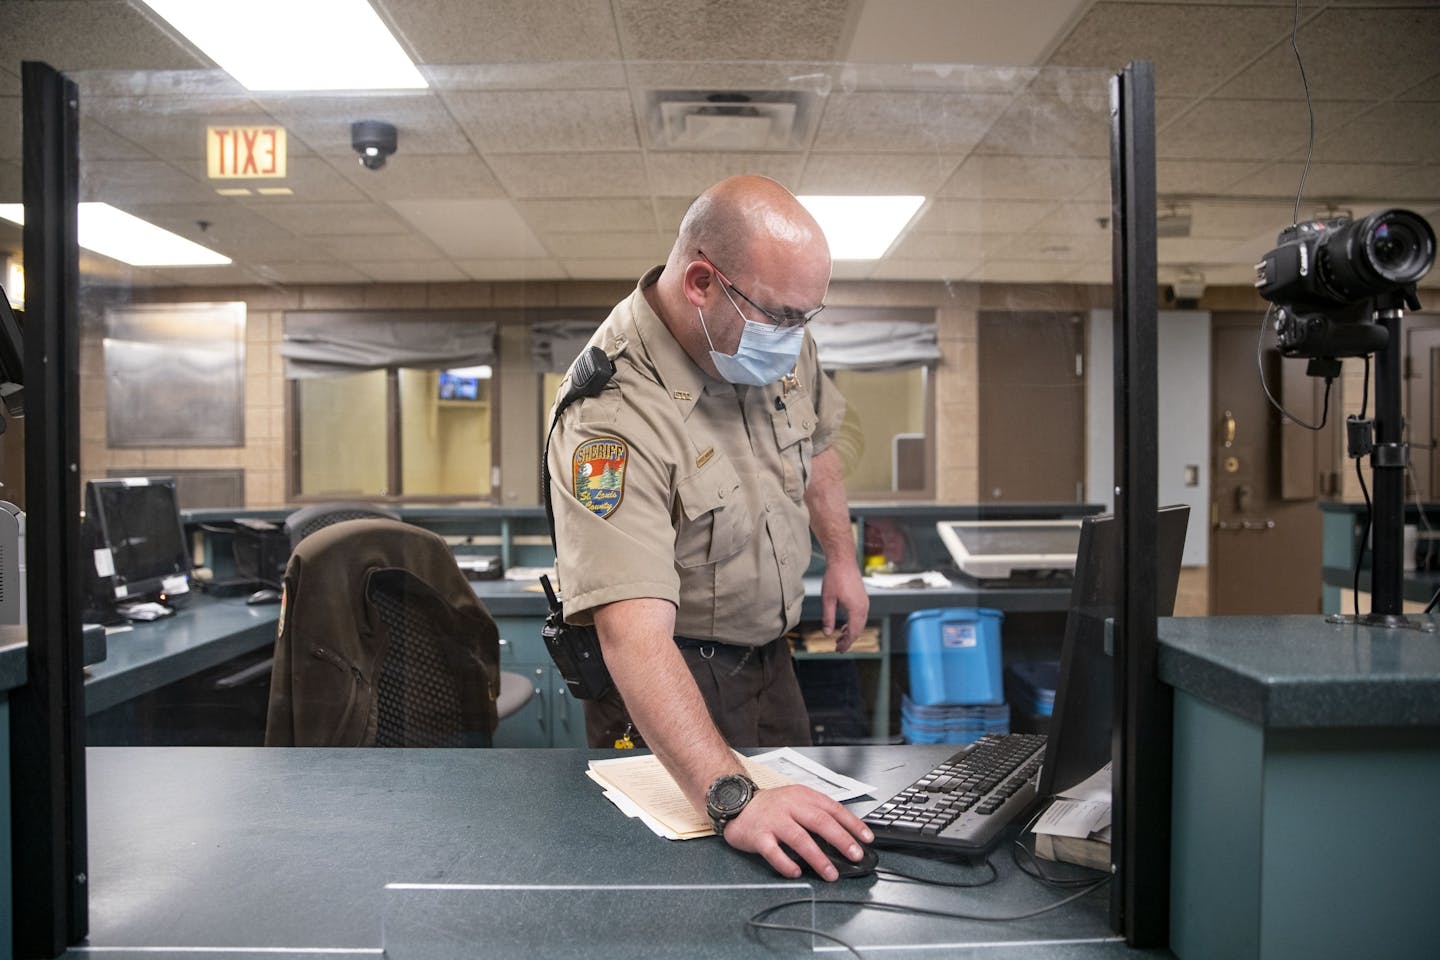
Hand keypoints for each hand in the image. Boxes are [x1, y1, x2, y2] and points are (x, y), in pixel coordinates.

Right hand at [719, 784, 873, 880]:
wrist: (736, 803)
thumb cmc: (770, 806)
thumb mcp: (796, 800)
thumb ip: (817, 813)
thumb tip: (845, 837)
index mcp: (803, 796)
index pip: (833, 808)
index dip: (852, 824)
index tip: (866, 838)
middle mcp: (789, 806)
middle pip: (820, 822)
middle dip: (841, 840)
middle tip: (855, 855)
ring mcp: (773, 820)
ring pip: (800, 838)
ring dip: (818, 858)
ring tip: (830, 873)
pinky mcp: (758, 836)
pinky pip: (773, 852)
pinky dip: (786, 864)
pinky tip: (796, 872)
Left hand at [819, 561, 868, 653]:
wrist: (843, 561)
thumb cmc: (835, 578)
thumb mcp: (828, 600)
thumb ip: (828, 618)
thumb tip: (827, 633)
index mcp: (856, 609)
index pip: (853, 632)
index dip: (846, 643)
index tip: (839, 650)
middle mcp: (864, 607)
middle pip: (859, 629)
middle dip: (849, 640)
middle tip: (838, 647)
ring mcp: (865, 602)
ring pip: (860, 623)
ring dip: (851, 632)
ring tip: (839, 639)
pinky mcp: (863, 598)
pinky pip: (861, 616)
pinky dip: (853, 624)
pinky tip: (844, 626)